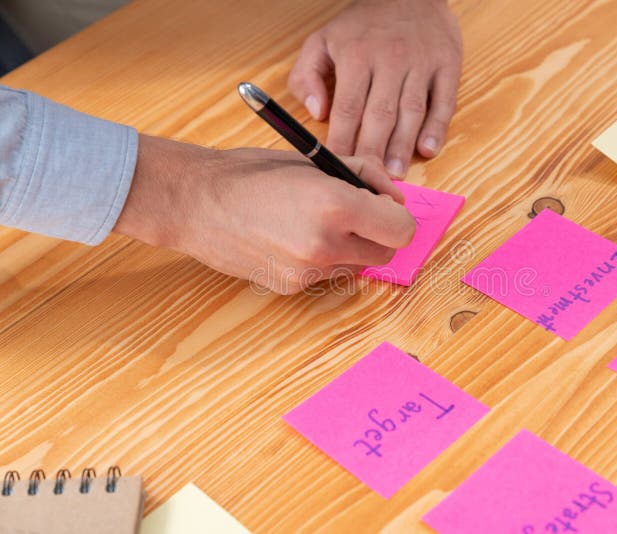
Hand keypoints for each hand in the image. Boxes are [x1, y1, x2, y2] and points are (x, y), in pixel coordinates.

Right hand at [114, 135, 415, 293]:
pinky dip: (325, 259)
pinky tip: (295, 237)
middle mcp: (326, 245)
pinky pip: (329, 275)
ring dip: (352, 247)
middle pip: (386, 253)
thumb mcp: (314, 159)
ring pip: (359, 266)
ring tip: (318, 222)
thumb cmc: (252, 173)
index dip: (396, 215)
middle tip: (353, 211)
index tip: (381, 203)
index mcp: (336, 206)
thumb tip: (396, 193)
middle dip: (378, 232)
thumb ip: (364, 173)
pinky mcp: (293, 287)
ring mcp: (309, 271)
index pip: (402, 229)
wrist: (196, 203)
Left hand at [288, 0, 461, 178]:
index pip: (348, 108)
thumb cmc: (363, 25)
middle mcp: (390, 59)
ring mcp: (421, 62)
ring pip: (412, 111)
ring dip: (403, 146)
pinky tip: (428, 149)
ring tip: (396, 173)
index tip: (340, 167)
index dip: (343, 141)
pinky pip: (443, 100)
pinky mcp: (447, 64)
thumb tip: (317, 113)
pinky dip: (437, 127)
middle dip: (374, 151)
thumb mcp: (322, 40)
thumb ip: (307, 76)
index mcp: (357, 55)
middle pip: (380, 114)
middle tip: (370, 181)